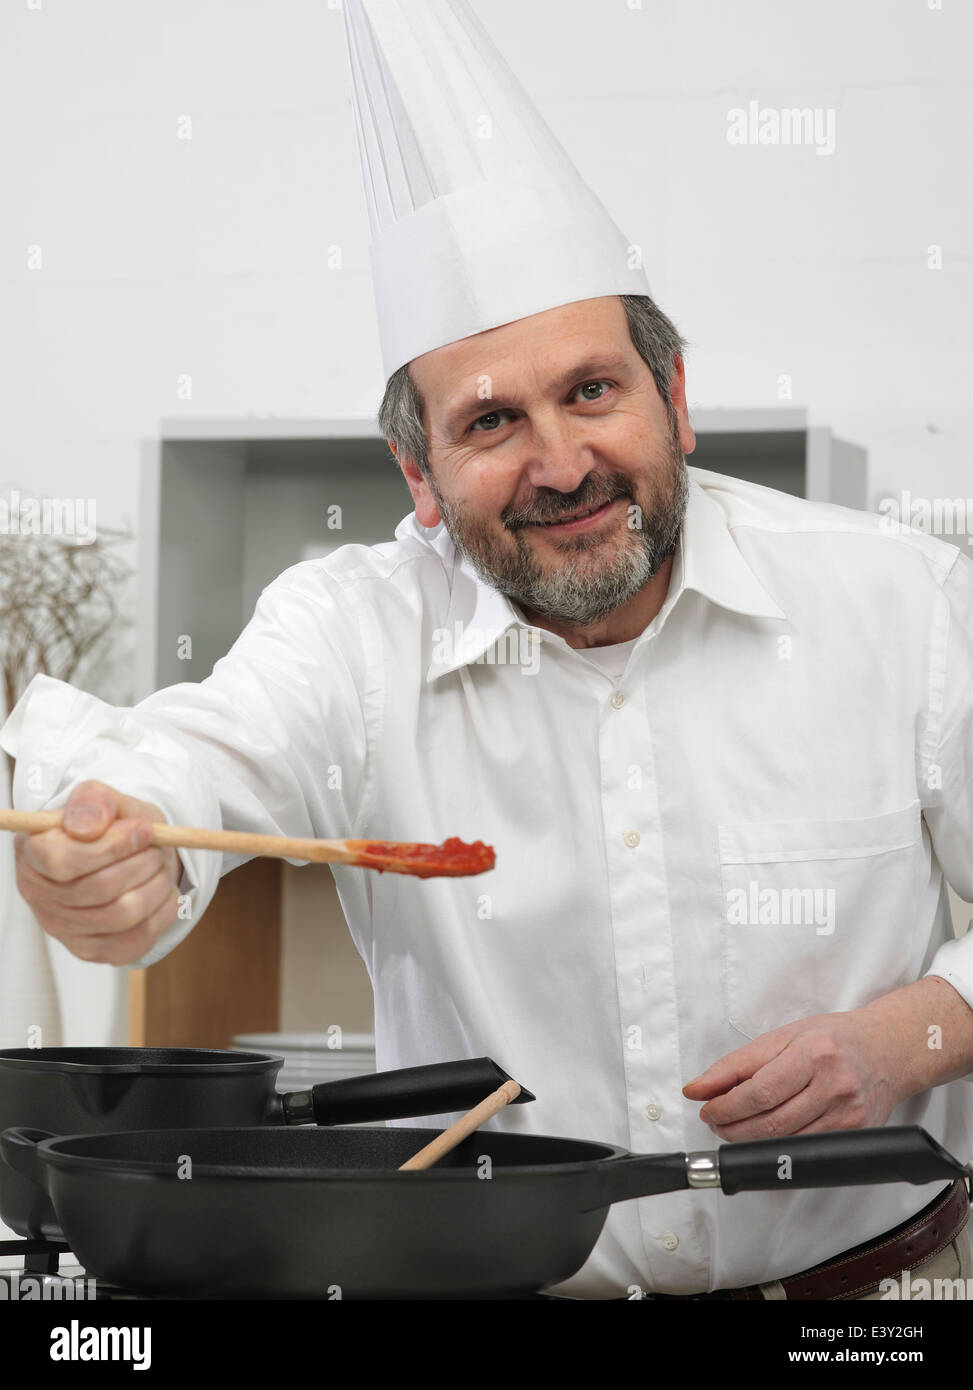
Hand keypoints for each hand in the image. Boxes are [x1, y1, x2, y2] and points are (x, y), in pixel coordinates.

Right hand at [14, 779, 182, 965]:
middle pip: (99, 890)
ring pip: (122, 916)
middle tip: (158, 848)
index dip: (111, 846)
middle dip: (143, 864)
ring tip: (162, 867)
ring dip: (157, 886)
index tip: (144, 830)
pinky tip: (165, 893)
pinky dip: (162, 914)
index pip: (63, 861)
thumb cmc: (111, 826)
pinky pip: (135, 941)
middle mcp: (40, 896)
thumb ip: (93, 802)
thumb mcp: (106, 801)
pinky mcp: (91, 950)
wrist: (127, 852)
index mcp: (34, 853)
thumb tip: (87, 825)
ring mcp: (63, 928)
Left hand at [681, 1009, 908, 1141]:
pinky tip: (765, 1134)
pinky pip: (806, 1149)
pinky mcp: (855, 1134)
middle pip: (771, 1122)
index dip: (726, 1106)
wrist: (888, 1050)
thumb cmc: (834, 1039)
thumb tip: (698, 1088)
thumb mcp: (784, 1036)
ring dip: (750, 1139)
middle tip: (715, 1120)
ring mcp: (848, 1114)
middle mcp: (834, 1085)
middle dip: (732, 1126)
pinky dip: (778, 1145)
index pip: (760, 1091)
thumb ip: (739, 1064)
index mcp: (814, 1052)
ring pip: (786, 1141)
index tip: (706, 1108)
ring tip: (734, 1126)